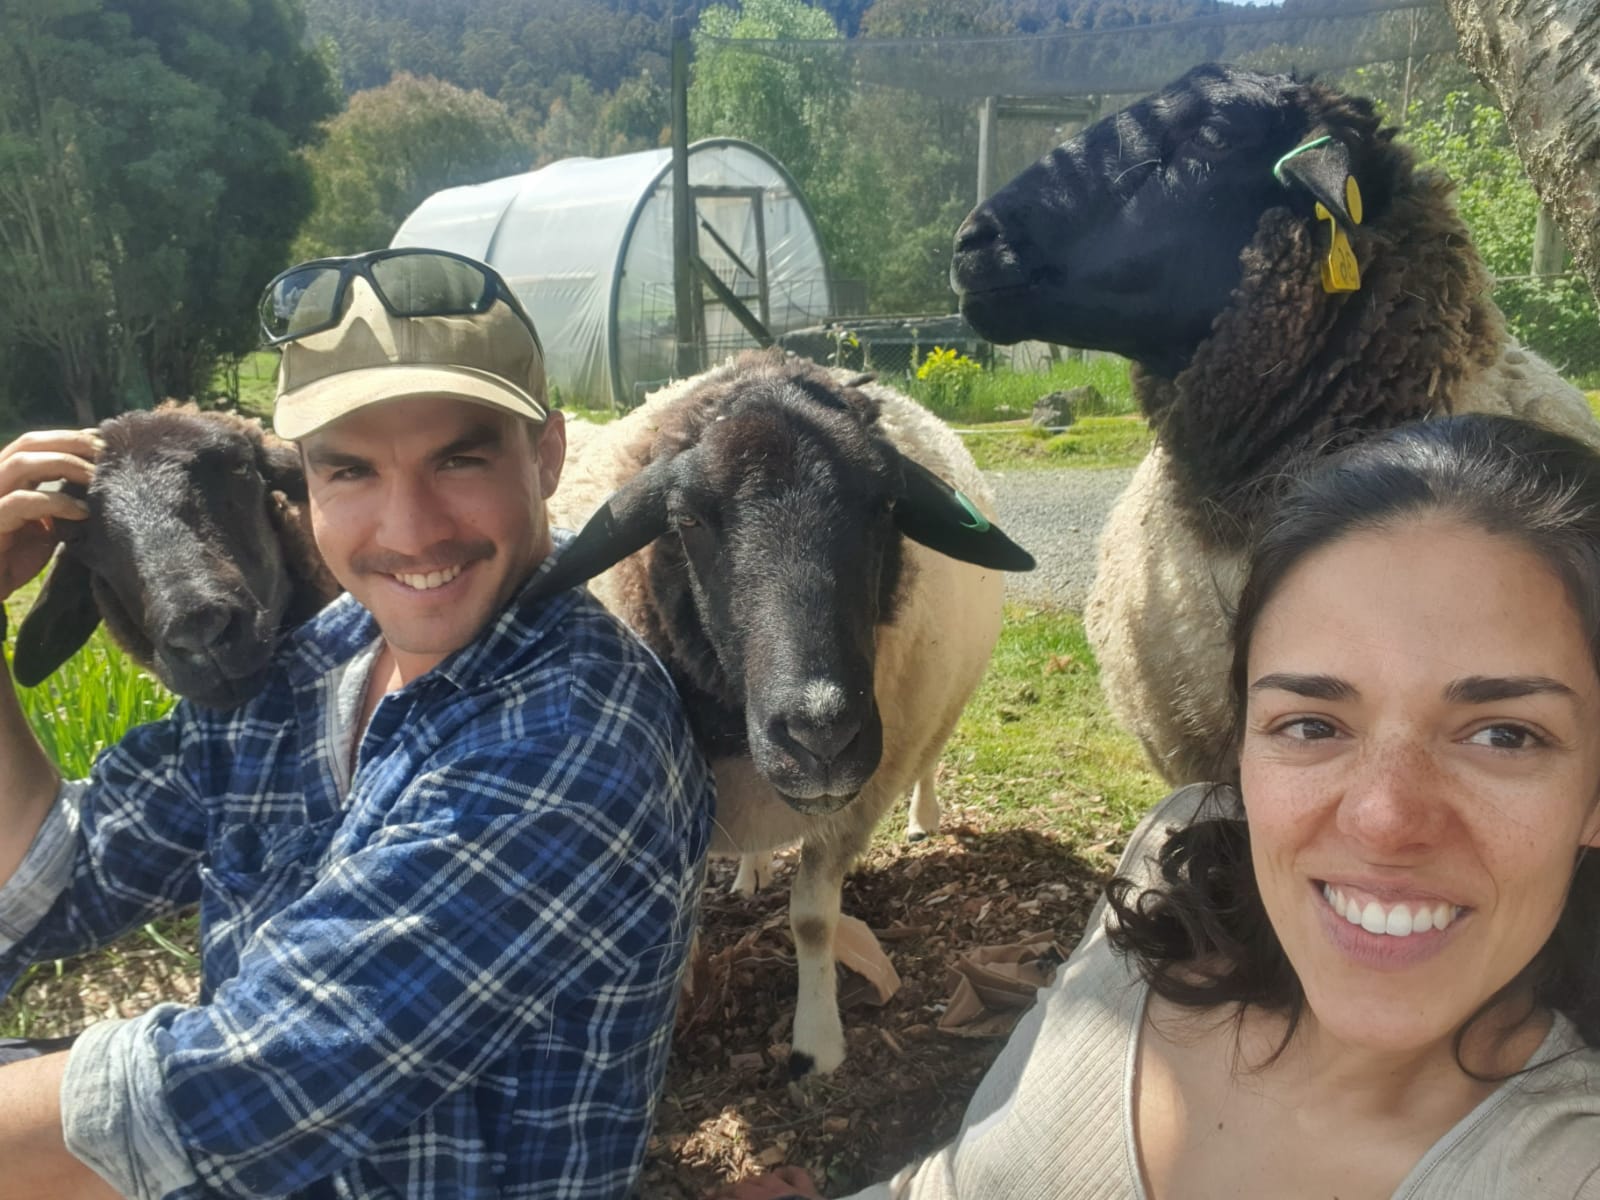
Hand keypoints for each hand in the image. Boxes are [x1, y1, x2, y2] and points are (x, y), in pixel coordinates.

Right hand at [0, 430, 97, 600]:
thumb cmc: (17, 555)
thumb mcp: (46, 522)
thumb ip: (63, 500)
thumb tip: (103, 481)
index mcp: (7, 476)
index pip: (37, 442)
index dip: (71, 438)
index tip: (105, 443)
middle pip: (30, 443)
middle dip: (72, 443)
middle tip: (106, 453)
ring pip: (22, 463)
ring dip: (66, 465)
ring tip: (98, 478)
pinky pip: (22, 502)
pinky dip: (57, 502)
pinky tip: (83, 512)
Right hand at [712, 1166, 825, 1199]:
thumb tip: (724, 1199)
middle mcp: (764, 1196)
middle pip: (740, 1189)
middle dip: (724, 1194)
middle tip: (715, 1197)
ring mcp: (787, 1190)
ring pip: (763, 1179)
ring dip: (750, 1183)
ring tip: (742, 1189)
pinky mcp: (808, 1190)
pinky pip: (795, 1174)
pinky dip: (785, 1172)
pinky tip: (778, 1175)